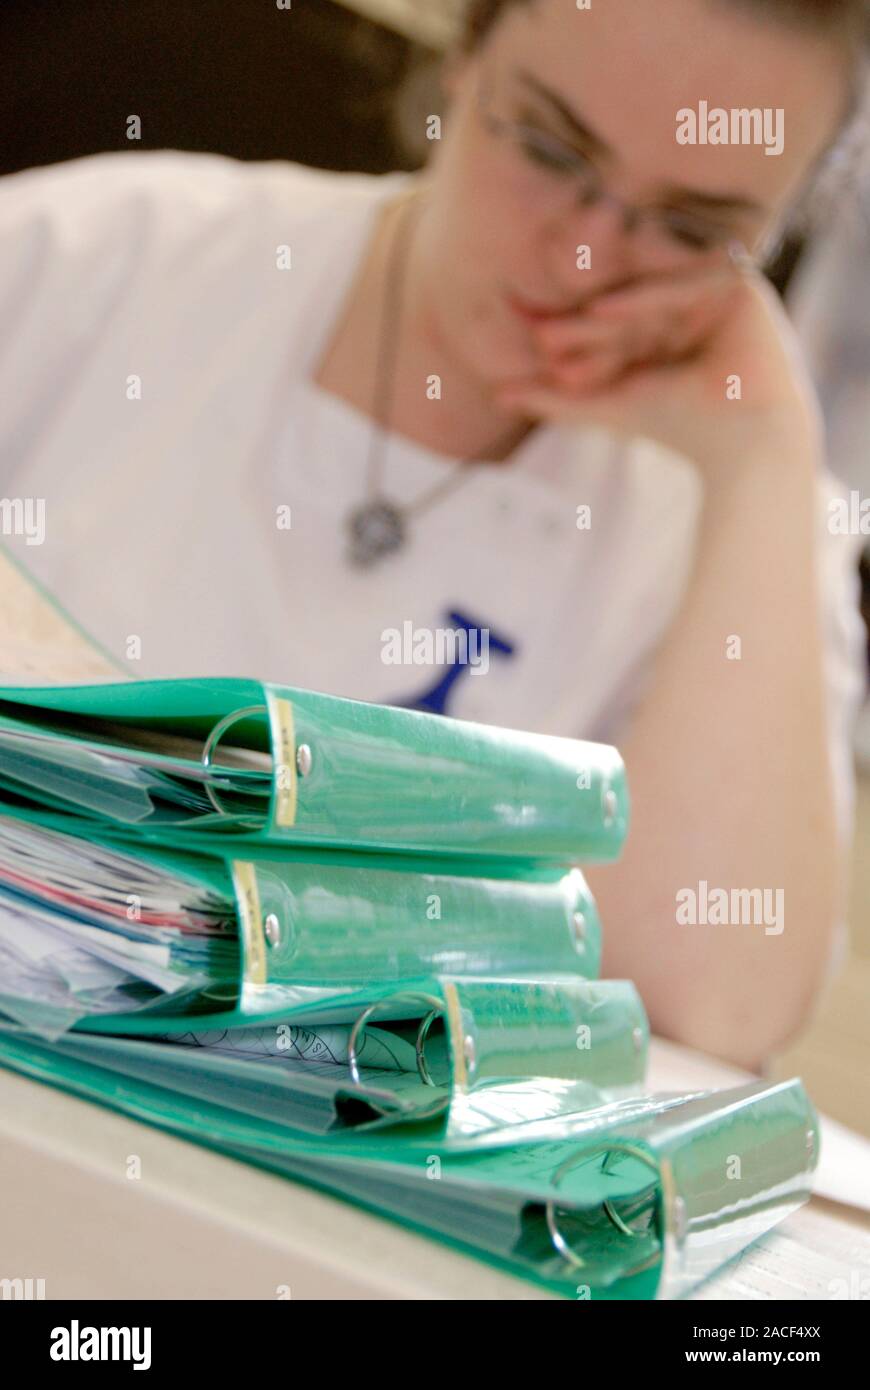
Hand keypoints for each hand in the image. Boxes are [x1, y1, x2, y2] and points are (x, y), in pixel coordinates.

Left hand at [494, 258, 824, 477]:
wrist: (742, 448)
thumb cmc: (678, 429)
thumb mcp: (606, 404)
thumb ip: (555, 397)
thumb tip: (497, 393)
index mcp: (662, 321)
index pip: (609, 318)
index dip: (567, 329)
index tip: (525, 333)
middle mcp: (689, 301)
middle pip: (624, 308)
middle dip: (578, 326)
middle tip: (536, 337)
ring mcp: (714, 290)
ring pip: (646, 298)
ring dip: (599, 319)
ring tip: (556, 335)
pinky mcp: (740, 284)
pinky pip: (680, 285)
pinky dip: (641, 298)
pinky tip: (602, 308)